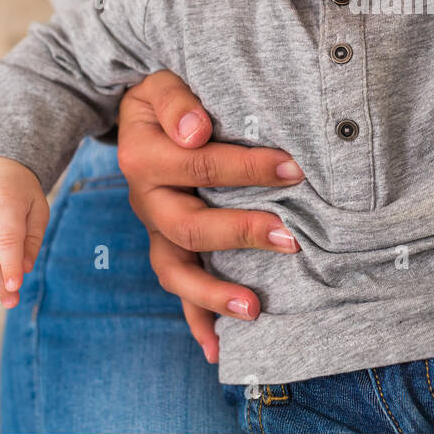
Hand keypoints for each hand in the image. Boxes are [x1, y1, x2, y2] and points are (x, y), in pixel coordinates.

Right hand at [116, 70, 305, 363]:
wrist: (139, 117)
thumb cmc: (166, 99)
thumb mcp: (159, 84)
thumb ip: (176, 102)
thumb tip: (196, 129)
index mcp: (143, 156)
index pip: (199, 164)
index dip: (248, 168)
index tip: (293, 170)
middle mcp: (146, 199)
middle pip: (189, 225)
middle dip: (242, 233)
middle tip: (290, 238)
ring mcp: (155, 230)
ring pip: (175, 270)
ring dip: (214, 293)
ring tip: (255, 308)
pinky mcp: (166, 248)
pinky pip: (177, 290)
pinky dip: (196, 320)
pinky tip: (218, 348)